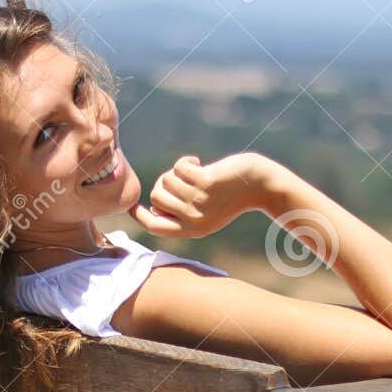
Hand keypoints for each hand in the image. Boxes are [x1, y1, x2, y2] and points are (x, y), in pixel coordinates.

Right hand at [128, 152, 282, 238]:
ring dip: (178, 171)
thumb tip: (154, 204)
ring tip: (195, 173)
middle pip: (156, 197)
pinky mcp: (205, 183)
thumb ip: (181, 211)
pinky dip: (186, 161)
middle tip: (181, 179)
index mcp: (192, 230)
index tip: (132, 206)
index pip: (155, 227)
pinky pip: (178, 168)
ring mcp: (199, 201)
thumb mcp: (206, 212)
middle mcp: (194, 219)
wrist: (259, 185)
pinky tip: (199, 163)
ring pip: (166, 180)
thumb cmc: (230, 196)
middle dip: (164, 182)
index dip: (140, 216)